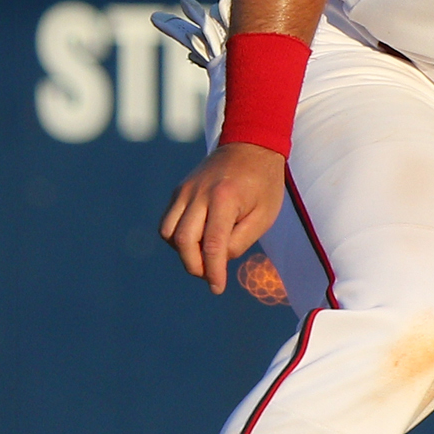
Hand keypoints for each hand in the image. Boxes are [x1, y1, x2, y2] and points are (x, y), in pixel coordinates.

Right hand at [159, 142, 286, 294]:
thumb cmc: (263, 183)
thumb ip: (240, 241)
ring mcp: (185, 190)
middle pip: (183, 241)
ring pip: (168, 232)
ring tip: (204, 256)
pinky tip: (198, 240)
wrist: (251, 145)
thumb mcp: (265, 215)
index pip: (212, 245)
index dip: (213, 272)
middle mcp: (199, 193)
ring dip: (183, 252)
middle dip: (195, 266)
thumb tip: (217, 261)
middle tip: (211, 275)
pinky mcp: (179, 190)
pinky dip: (178, 238)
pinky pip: (169, 221)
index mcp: (224, 198)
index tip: (217, 288)